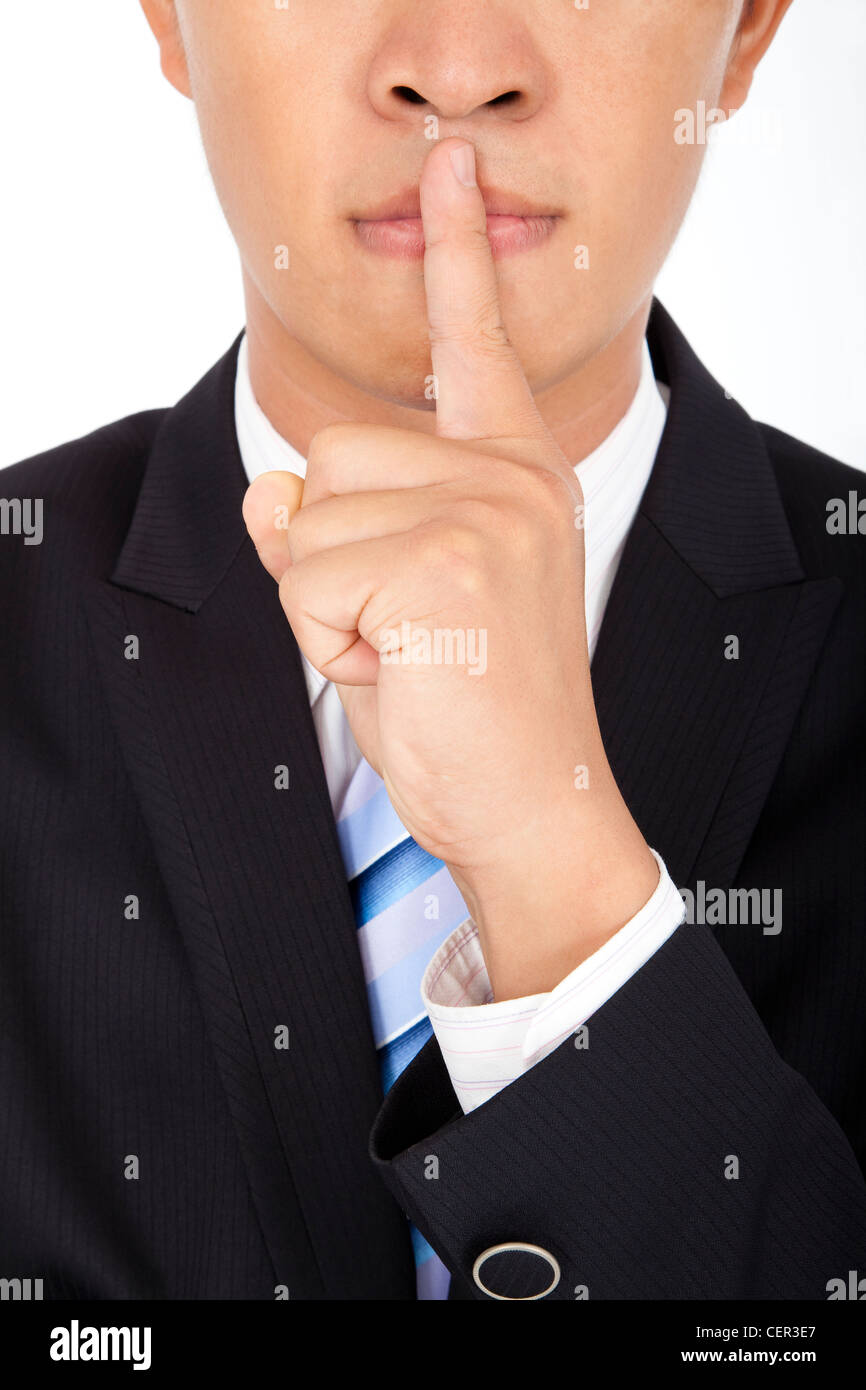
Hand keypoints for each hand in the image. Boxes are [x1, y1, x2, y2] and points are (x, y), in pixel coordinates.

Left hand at [244, 137, 656, 998]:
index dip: (461, 256)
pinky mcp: (447, 558)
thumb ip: (341, 525)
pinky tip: (400, 668)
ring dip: (323, 601)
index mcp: (516, 474)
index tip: (454, 166)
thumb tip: (269, 490)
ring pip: (307, 516)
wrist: (530, 801)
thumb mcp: (398, 598)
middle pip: (330, 456)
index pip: (477, 348)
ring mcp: (485, 510)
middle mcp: (510, 477)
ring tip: (405, 650)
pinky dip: (324, 637)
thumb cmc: (471, 706)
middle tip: (404, 627)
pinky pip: (306, 574)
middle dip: (329, 555)